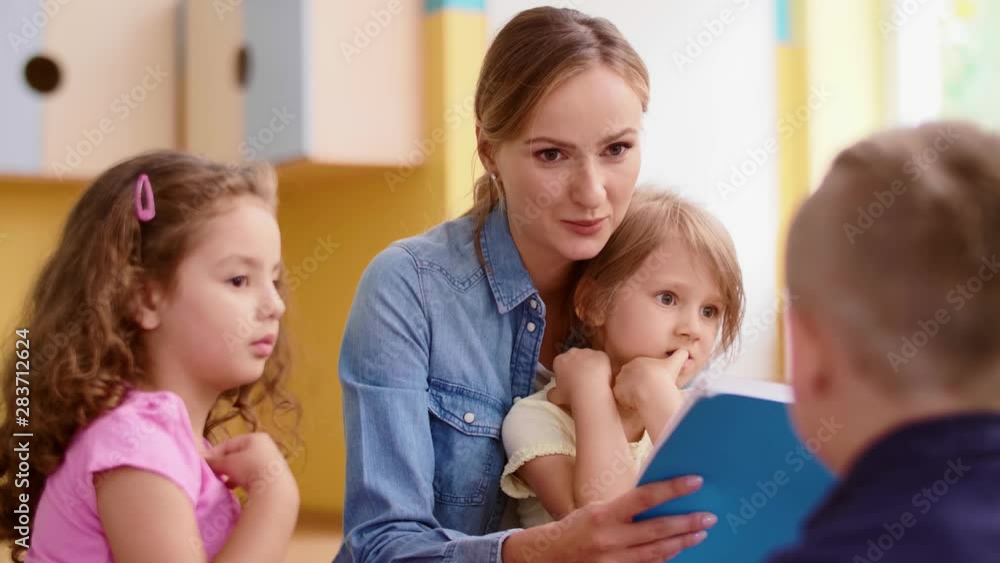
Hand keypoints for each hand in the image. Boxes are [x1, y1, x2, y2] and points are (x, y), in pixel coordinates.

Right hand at [204, 433, 295, 498]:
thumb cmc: (249, 469)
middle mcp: (265, 446)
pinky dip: (241, 480)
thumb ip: (214, 461)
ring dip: (231, 474)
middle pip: (237, 454)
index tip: (203, 464)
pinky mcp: (272, 476)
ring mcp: (270, 461)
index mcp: (255, 438)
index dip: (214, 454)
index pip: (229, 443)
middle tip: (212, 474)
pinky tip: (232, 488)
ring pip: (244, 466)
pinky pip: (251, 475)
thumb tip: (202, 460)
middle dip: (223, 465)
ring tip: (221, 483)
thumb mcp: (228, 463)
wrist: (274, 489)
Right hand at [502, 475, 716, 562]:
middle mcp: (609, 538)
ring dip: (682, 542)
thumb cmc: (576, 528)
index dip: (672, 489)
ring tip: (700, 533)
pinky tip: (678, 551)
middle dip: (686, 522)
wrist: (549, 558)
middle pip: (657, 530)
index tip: (695, 481)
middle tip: (709, 516)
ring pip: (657, 553)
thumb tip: (657, 499)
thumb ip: (624, 508)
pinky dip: (665, 559)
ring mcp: (613, 561)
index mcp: (603, 514)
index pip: (644, 497)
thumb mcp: (596, 510)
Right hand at [547, 348, 612, 407]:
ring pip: (588, 357)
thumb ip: (552, 393)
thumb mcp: (555, 396)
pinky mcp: (601, 354)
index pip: (560, 363)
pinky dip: (602, 366)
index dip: (564, 372)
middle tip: (581, 380)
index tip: (568, 381)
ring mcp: (588, 351)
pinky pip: (601, 359)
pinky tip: (603, 377)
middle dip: (577, 365)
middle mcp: (572, 352)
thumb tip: (551, 394)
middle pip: (574, 357)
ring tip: (594, 379)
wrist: (590, 390)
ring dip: (590, 365)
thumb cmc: (570, 393)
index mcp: (559, 360)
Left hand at [614, 351, 687, 411]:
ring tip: (642, 400)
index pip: (639, 369)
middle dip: (637, 384)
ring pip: (625, 388)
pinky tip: (636, 405)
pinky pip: (621, 398)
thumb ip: (680, 355)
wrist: (652, 388)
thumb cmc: (663, 376)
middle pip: (630, 378)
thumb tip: (686, 351)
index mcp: (638, 361)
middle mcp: (626, 369)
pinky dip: (627, 402)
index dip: (646, 378)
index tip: (652, 384)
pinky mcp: (617, 392)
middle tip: (647, 392)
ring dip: (631, 393)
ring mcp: (620, 380)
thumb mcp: (674, 363)